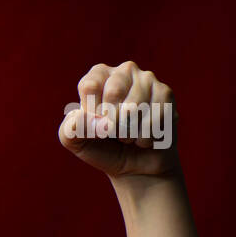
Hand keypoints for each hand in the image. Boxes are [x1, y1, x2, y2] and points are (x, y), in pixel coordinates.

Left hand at [59, 61, 180, 179]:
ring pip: (135, 107)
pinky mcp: (166, 94)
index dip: (92, 113)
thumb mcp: (76, 142)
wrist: (135, 165)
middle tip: (113, 132)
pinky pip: (155, 116)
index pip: (90, 86)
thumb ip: (69, 129)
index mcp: (98, 75)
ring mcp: (147, 80)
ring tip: (128, 136)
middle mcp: (124, 71)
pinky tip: (144, 138)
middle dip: (111, 123)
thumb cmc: (102, 148)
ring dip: (129, 132)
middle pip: (114, 91)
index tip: (97, 123)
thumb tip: (81, 117)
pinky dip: (146, 136)